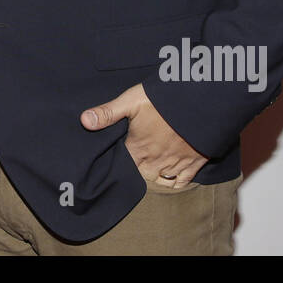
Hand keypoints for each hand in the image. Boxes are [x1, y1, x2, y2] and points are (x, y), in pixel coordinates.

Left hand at [81, 83, 206, 189]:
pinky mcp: (194, 163)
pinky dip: (176, 181)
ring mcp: (175, 164)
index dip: (121, 161)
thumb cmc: (164, 99)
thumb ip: (108, 112)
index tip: (121, 154)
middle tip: (138, 160)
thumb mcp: (131, 100)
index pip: (124, 164)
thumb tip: (83, 121)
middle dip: (138, 170)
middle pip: (142, 175)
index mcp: (138, 148)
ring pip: (160, 181)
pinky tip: (171, 173)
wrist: (199, 102)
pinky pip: (181, 182)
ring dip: (155, 176)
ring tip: (152, 167)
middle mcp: (155, 161)